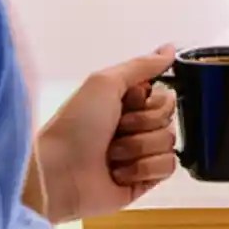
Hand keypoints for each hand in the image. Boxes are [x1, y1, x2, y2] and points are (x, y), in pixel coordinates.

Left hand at [35, 46, 178, 221]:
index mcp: (125, 102)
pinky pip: (168, 167)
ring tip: (111, 155)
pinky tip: (119, 173)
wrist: (58, 174)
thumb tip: (170, 48)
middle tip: (114, 131)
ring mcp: (140, 154)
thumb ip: (141, 65)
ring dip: (138, 148)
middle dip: (142, 124)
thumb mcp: (104, 83)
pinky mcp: (144, 180)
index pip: (164, 94)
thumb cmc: (75, 125)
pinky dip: (143, 169)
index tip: (127, 104)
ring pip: (169, 142)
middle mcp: (134, 126)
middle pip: (169, 117)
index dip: (149, 101)